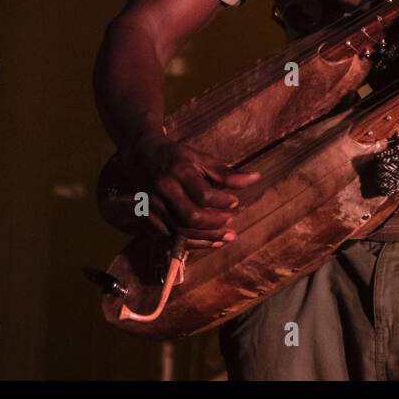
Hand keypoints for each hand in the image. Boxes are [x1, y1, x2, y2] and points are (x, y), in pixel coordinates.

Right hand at [128, 132, 261, 248]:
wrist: (142, 155)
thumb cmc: (178, 157)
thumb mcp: (202, 158)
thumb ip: (227, 173)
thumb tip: (256, 178)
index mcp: (179, 172)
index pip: (203, 194)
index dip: (222, 202)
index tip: (234, 202)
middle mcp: (164, 190)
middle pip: (191, 216)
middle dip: (214, 224)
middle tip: (231, 222)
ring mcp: (154, 206)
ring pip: (181, 230)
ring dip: (206, 238)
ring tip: (227, 237)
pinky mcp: (149, 218)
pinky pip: (171, 237)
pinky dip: (193, 243)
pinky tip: (210, 243)